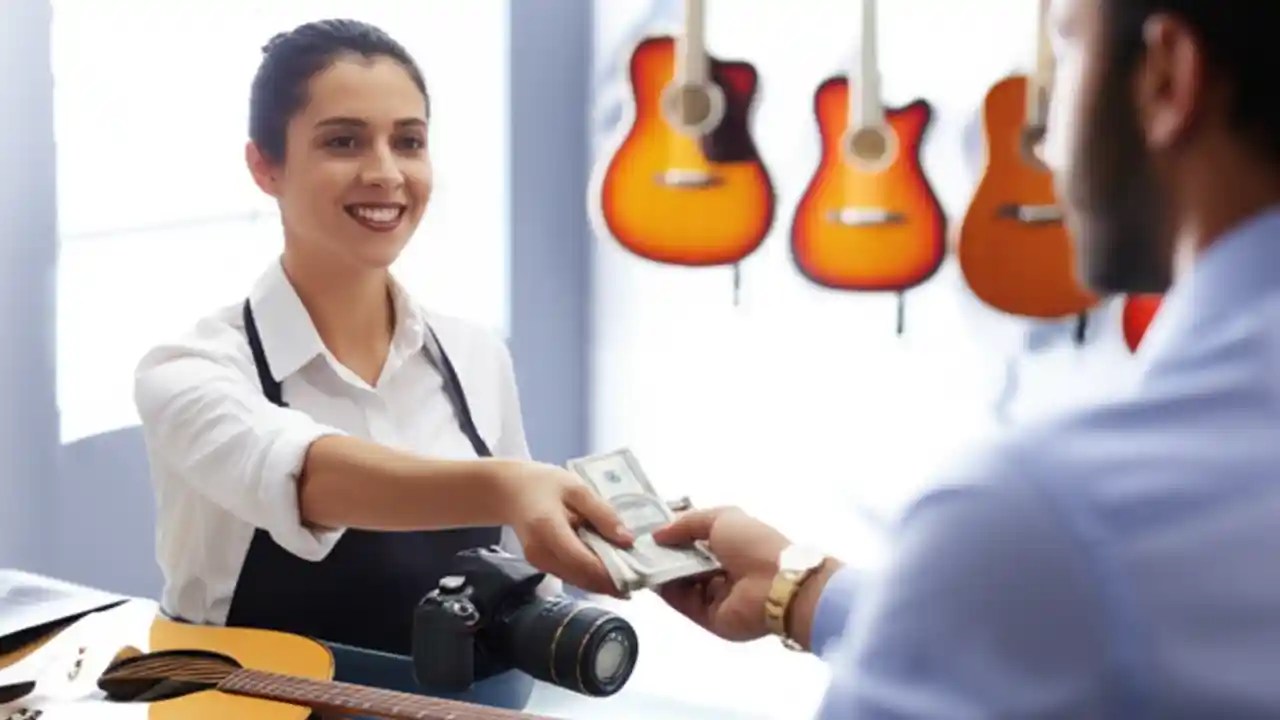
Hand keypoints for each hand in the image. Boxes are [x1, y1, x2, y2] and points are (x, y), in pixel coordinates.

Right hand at [495, 461, 634, 596]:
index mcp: (549, 530)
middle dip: (612, 583)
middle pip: (582, 578)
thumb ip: (602, 513)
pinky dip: (591, 575)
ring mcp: (539, 562)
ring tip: (630, 576)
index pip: (584, 562)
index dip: (611, 574)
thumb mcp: (576, 488)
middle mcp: (542, 553)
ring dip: (603, 582)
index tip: (638, 576)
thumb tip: (628, 540)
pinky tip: (609, 569)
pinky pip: (570, 575)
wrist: (509, 490)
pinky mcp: (541, 565)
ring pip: (577, 581)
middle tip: (641, 580)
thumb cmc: (544, 484)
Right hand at [651, 506, 790, 641]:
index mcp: (730, 543)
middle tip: (636, 545)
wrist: (776, 585)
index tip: (648, 528)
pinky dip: (667, 591)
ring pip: (681, 582)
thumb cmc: (752, 544)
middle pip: (686, 561)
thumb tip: (658, 533)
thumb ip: (687, 522)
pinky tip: (651, 578)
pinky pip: (683, 602)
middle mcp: (722, 569)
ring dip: (662, 571)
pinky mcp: (709, 616)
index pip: (696, 538)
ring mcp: (715, 594)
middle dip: (664, 552)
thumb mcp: (722, 518)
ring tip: (638, 560)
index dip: (673, 532)